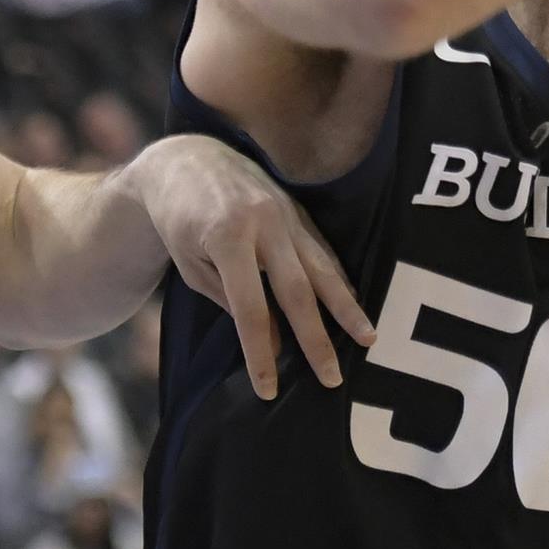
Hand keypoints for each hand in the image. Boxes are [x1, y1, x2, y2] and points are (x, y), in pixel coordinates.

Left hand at [124, 136, 374, 400]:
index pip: (249, 308)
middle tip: (331, 378)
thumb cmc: (180, 220)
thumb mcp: (190, 263)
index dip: (259, 351)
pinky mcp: (297, 210)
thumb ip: (227, 298)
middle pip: (296, 291)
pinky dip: (340, 280)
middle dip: (315, 338)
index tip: (268, 388)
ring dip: (347, 308)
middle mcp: (263, 224)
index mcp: (228, 238)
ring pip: (322, 268)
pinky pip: (323, 250)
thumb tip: (270, 338)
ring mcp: (285, 214)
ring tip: (368, 339)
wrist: (188, 160)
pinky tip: (354, 305)